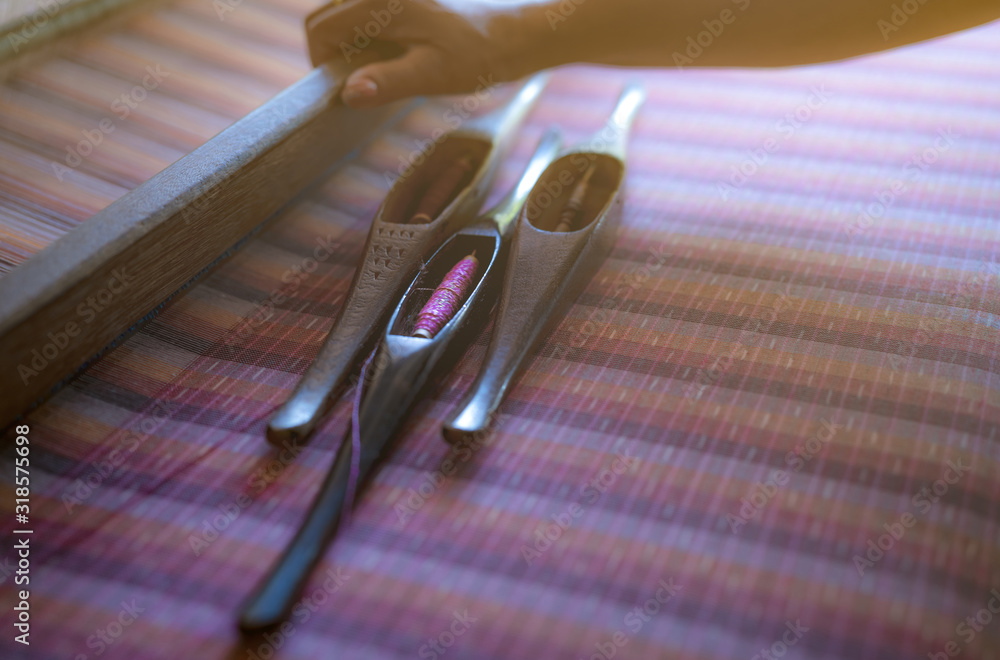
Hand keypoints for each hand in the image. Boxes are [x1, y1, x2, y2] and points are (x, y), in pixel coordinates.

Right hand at [306, 0, 531, 107]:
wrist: (513, 34)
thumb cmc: (476, 54)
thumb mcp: (433, 74)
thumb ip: (388, 81)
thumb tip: (349, 93)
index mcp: (381, 2)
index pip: (322, 28)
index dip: (320, 62)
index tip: (338, 91)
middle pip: (327, 17)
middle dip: (331, 52)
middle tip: (356, 85)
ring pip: (344, 13)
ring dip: (348, 43)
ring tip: (375, 72)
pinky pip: (365, 13)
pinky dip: (365, 35)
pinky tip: (389, 57)